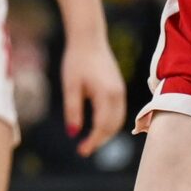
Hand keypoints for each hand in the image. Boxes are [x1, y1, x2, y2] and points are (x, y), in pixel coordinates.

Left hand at [60, 32, 128, 154]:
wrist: (89, 39)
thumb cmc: (76, 61)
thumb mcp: (70, 86)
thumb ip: (72, 110)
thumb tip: (73, 133)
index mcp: (106, 94)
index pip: (102, 126)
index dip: (93, 141)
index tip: (81, 151)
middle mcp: (118, 94)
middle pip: (113, 126)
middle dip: (100, 140)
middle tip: (84, 150)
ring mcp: (120, 91)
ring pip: (118, 120)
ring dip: (106, 133)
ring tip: (90, 141)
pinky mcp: (119, 88)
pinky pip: (119, 112)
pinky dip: (110, 123)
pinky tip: (98, 127)